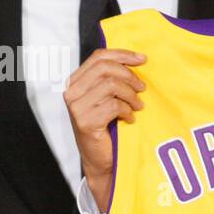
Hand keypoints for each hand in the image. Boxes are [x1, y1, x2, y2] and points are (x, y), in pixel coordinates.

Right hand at [63, 48, 146, 210]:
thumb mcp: (106, 97)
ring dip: (131, 95)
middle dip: (129, 75)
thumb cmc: (105, 127)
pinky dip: (127, 111)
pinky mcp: (85, 122)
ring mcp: (76, 107)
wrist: (100, 159)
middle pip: (105, 68)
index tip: (142, 59)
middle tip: (142, 87)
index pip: (98, 57)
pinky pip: (113, 106)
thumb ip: (111, 79)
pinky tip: (129, 118)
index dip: (122, 54)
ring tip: (137, 105)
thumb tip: (135, 60)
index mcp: (75, 82)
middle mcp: (71, 92)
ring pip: (111, 86)